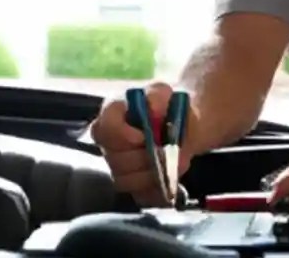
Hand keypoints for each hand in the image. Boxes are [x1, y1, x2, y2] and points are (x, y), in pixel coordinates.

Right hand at [88, 81, 195, 206]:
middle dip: (144, 158)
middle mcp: (108, 141)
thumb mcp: (166, 93)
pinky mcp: (133, 184)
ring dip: (152, 175)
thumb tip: (152, 109)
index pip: (104, 128)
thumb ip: (158, 96)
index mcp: (112, 113)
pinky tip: (172, 181)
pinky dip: (158, 191)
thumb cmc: (169, 106)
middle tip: (167, 152)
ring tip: (174, 163)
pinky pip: (139, 196)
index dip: (123, 136)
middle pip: (114, 159)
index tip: (145, 136)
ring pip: (124, 180)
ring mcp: (118, 165)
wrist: (183, 124)